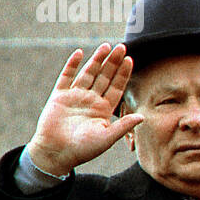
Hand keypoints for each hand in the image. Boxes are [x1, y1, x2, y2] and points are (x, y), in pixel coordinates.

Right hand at [25, 44, 143, 176]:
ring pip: (88, 73)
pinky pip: (66, 77)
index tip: (130, 60)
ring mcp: (75, 96)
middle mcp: (91, 100)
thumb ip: (123, 126)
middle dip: (113, 62)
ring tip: (106, 46)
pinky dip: (72, 65)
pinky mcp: (59, 96)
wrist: (56, 153)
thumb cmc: (83, 149)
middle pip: (104, 77)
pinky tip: (80, 53)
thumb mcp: (106, 138)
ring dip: (97, 60)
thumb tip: (142, 117)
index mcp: (104, 109)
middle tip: (122, 47)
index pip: (116, 87)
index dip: (123, 74)